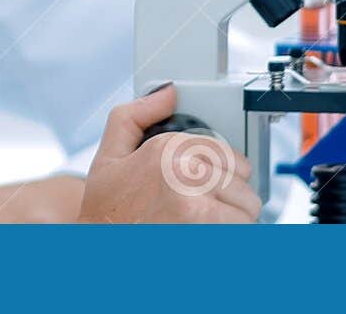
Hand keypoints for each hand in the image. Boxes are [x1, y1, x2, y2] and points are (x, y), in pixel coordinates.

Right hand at [76, 84, 261, 223]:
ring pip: (247, 208)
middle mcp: (184, 173)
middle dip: (230, 196)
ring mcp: (197, 207)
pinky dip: (231, 236)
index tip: (205, 185)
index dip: (221, 171)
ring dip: (234, 219)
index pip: (227, 153)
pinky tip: (208, 236)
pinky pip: (242, 232)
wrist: (97, 251)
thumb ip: (134, 115)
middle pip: (242, 181)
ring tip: (209, 225)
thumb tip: (168, 93)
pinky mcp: (205, 236)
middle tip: (206, 208)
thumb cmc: (105, 212)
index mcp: (166, 150)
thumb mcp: (108, 156)